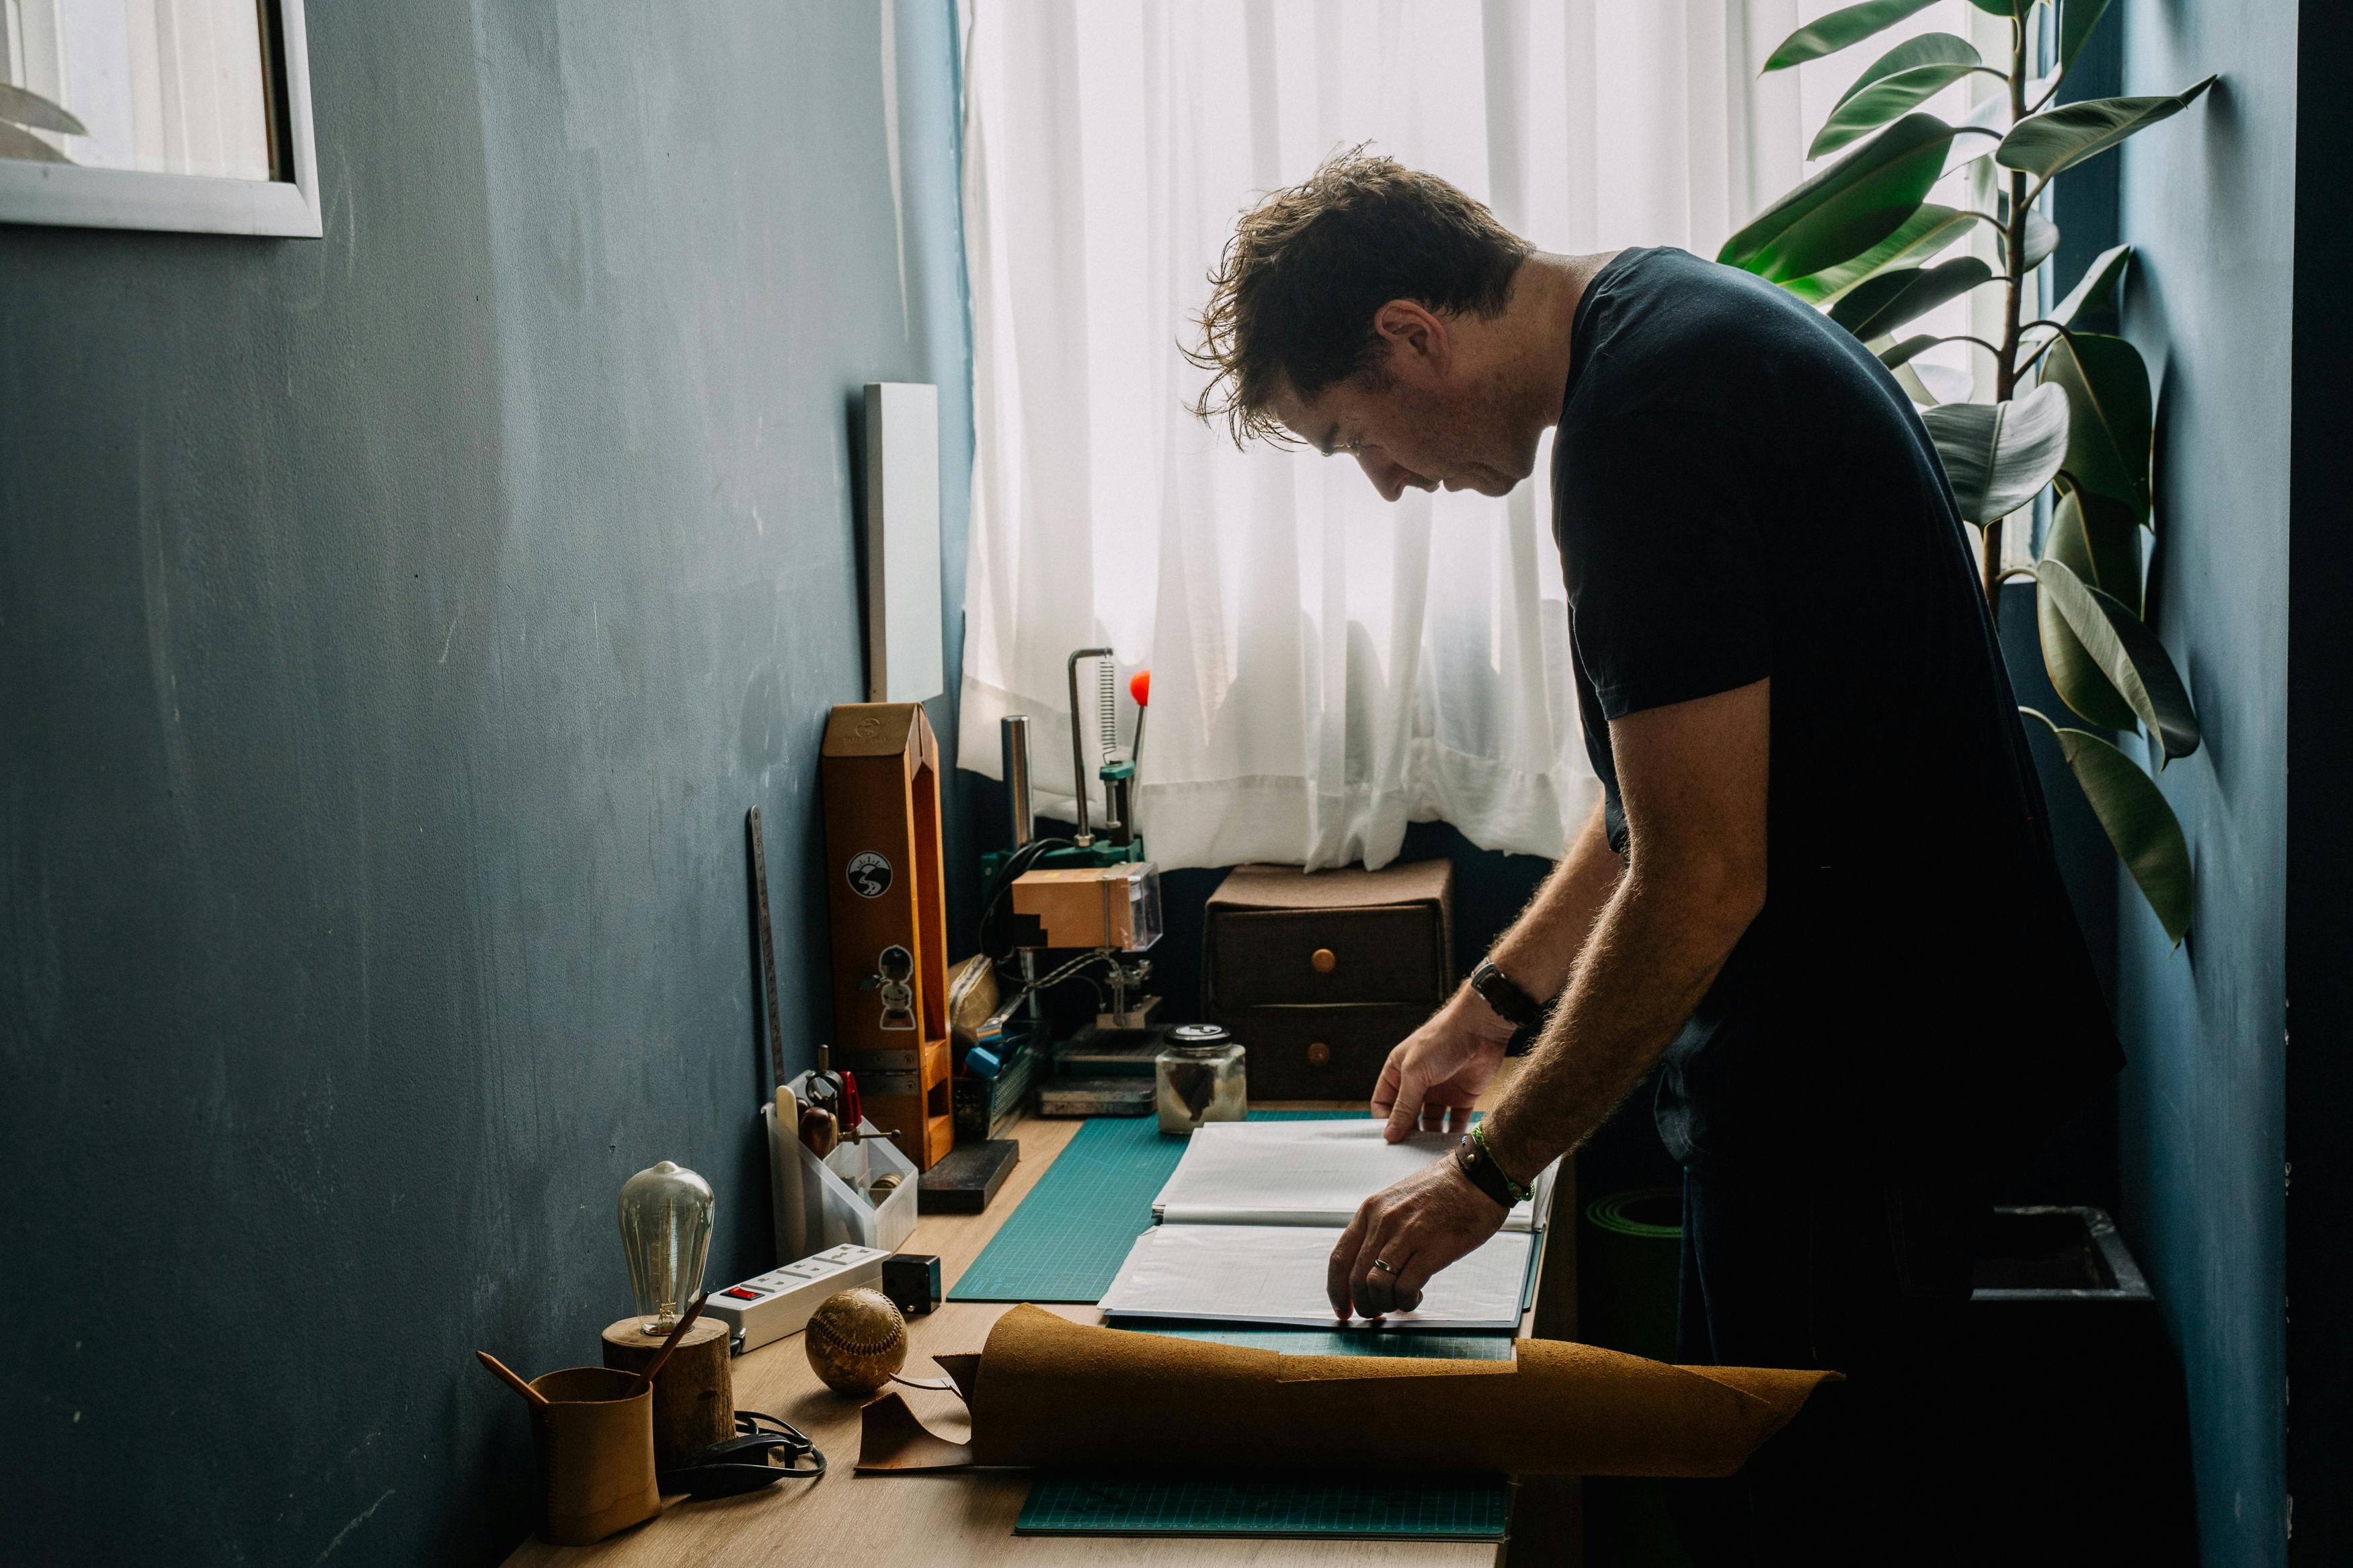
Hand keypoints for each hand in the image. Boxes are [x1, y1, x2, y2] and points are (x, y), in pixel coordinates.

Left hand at [1326, 1156, 1507, 1320]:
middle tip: (1377, 1312)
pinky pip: (1404, 1288)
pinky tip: (1416, 1296)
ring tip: (1400, 1302)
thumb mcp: (1397, 1202)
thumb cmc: (1443, 1191)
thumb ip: (1380, 1231)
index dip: (1336, 1290)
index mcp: (1370, 1210)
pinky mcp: (1430, 1249)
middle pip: (1356, 1279)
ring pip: (1376, 1286)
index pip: (1339, 1258)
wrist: (1478, 1176)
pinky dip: (1406, 1301)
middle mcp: (1382, 1222)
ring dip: (1385, 1304)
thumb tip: (1368, 1269)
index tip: (1342, 1309)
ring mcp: (1406, 1235)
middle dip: (1363, 1305)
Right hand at [1371, 992, 1512, 1141]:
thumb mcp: (1415, 1072)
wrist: (1481, 1028)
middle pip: (1407, 1116)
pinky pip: (1456, 1120)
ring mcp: (1440, 1090)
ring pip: (1431, 1122)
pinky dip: (1454, 1132)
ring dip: (1431, 1136)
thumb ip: (1404, 1105)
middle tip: (1411, 1152)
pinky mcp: (1463, 1096)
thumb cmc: (1441, 1040)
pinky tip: (1453, 1144)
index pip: (1384, 1104)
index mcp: (1398, 1072)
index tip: (1391, 1141)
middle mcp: (1418, 1083)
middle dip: (1408, 1133)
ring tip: (1431, 1151)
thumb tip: (1389, 1134)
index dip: (1385, 1122)